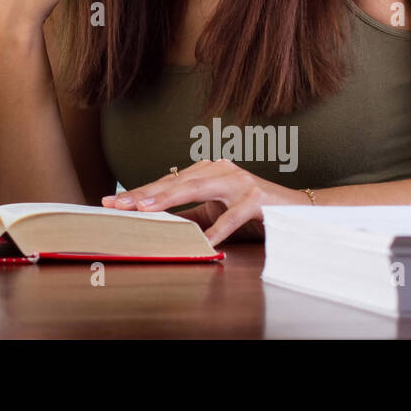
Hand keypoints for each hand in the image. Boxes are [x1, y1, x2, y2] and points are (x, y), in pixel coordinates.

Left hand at [100, 159, 310, 245]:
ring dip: (169, 199)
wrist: (297, 209)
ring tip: (145, 209)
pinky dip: (218, 228)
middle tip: (118, 204)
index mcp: (208, 170)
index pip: (168, 181)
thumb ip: (190, 214)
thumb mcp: (215, 211)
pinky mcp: (257, 200)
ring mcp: (240, 182)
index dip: (140, 191)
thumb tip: (157, 221)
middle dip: (145, 193)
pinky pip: (233, 215)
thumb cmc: (252, 210)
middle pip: (177, 182)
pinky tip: (203, 240)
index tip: (113, 201)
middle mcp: (221, 170)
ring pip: (199, 189)